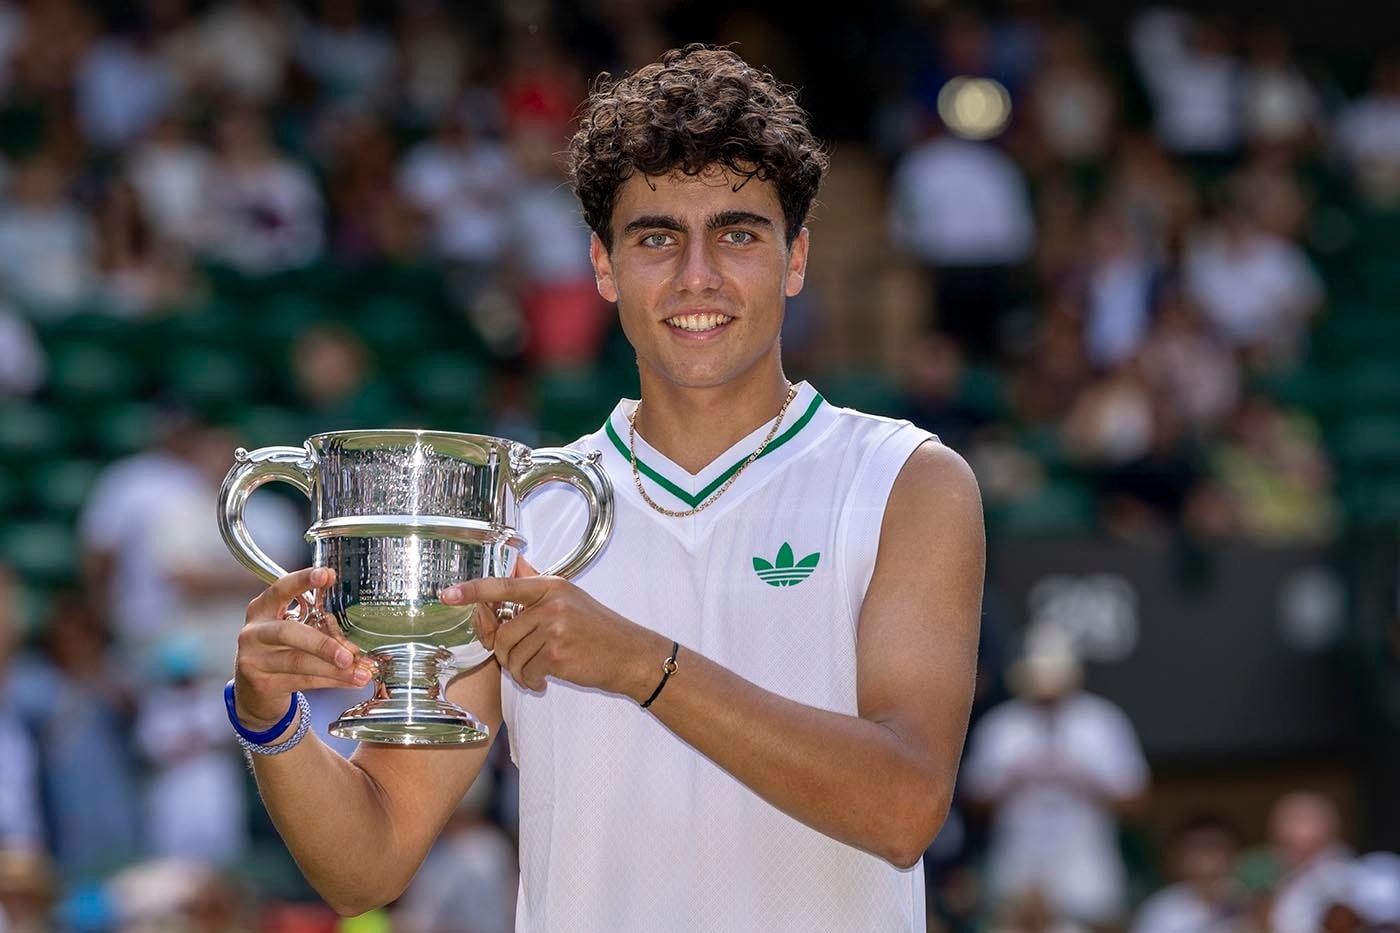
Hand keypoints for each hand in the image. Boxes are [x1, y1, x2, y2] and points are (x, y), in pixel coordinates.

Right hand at [233, 568, 373, 729]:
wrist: (255, 690)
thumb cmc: (280, 650)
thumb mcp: (293, 629)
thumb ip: (318, 623)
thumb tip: (358, 635)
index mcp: (263, 608)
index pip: (281, 589)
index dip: (302, 581)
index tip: (326, 575)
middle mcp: (255, 632)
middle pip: (288, 633)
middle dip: (322, 644)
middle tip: (350, 655)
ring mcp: (255, 660)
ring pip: (299, 662)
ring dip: (335, 669)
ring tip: (361, 673)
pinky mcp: (264, 684)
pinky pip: (304, 680)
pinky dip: (332, 680)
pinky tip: (351, 680)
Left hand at [441, 558, 667, 698]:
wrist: (629, 655)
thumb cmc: (599, 629)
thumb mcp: (570, 598)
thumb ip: (537, 584)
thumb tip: (514, 561)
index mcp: (551, 586)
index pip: (503, 586)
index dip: (472, 590)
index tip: (447, 594)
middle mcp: (551, 603)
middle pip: (502, 633)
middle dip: (506, 653)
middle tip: (524, 659)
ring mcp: (554, 628)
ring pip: (511, 655)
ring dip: (520, 670)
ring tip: (539, 669)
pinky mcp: (557, 653)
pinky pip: (525, 671)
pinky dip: (531, 681)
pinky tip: (546, 679)